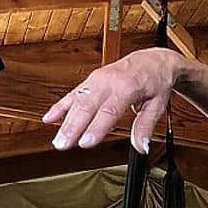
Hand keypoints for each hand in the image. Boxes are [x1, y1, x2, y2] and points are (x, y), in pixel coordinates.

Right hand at [42, 49, 183, 154]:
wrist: (153, 60)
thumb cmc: (155, 81)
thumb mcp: (157, 105)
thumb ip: (146, 127)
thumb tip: (141, 147)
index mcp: (127, 86)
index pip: (108, 110)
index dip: (95, 128)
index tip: (85, 142)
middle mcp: (108, 81)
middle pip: (87, 107)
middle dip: (73, 127)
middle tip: (63, 145)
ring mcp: (97, 80)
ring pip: (77, 101)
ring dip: (65, 121)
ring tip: (58, 140)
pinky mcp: (91, 81)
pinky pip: (73, 94)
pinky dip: (61, 106)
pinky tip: (49, 119)